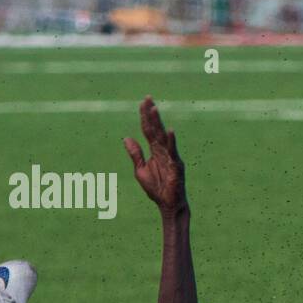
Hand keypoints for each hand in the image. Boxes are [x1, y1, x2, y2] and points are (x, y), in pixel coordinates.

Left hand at [123, 96, 186, 214]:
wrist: (167, 205)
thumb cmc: (156, 188)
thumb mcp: (140, 170)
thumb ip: (135, 154)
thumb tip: (126, 138)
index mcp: (154, 151)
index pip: (148, 130)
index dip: (145, 117)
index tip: (142, 102)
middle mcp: (163, 150)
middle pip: (155, 129)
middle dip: (151, 114)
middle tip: (147, 98)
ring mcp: (171, 157)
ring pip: (163, 136)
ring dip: (158, 123)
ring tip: (154, 109)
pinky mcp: (176, 166)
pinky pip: (173, 152)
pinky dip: (171, 141)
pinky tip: (169, 131)